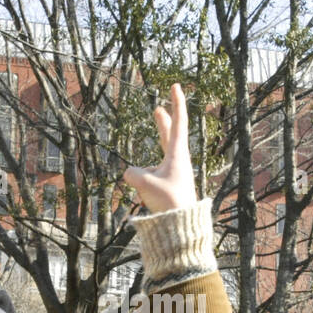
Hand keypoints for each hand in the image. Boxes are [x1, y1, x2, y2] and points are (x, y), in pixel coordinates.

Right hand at [122, 83, 196, 212]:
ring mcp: (172, 174)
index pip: (178, 123)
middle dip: (162, 123)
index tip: (176, 86)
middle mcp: (177, 161)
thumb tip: (131, 173)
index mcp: (177, 154)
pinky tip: (150, 201)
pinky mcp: (167, 186)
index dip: (176, 103)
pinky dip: (143, 186)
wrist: (181, 226)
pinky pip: (147, 180)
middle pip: (168, 136)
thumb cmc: (169, 202)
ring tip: (154, 195)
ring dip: (144, 176)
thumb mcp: (145, 184)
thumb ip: (132, 173)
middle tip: (158, 108)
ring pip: (151, 165)